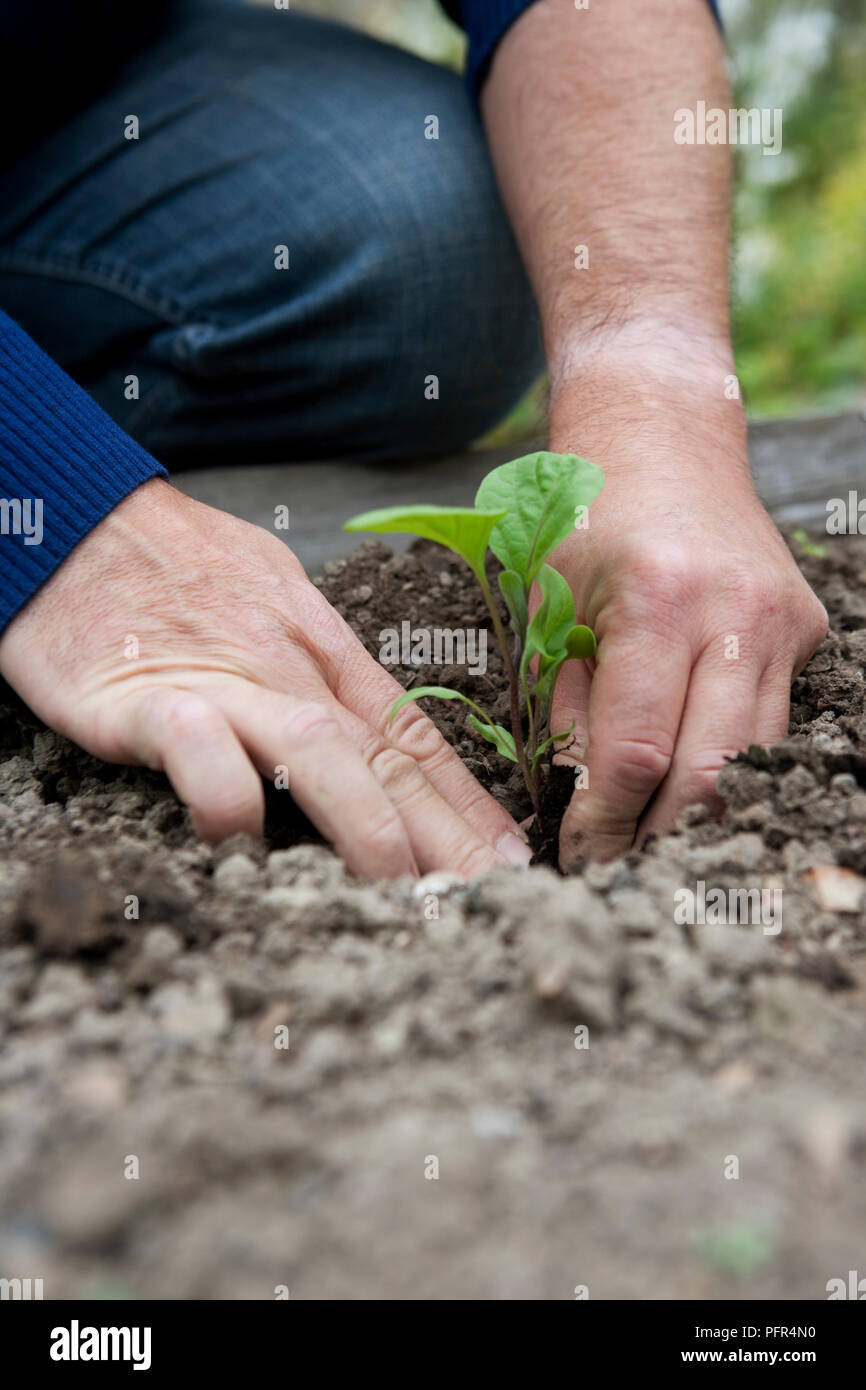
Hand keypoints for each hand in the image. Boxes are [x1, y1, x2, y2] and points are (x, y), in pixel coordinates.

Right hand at [0, 479, 531, 876]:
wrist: (79, 515)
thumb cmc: (178, 566)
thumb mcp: (273, 602)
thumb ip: (319, 672)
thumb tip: (370, 737)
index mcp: (323, 649)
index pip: (411, 734)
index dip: (467, 802)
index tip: (511, 857)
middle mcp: (288, 665)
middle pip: (384, 754)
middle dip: (448, 831)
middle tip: (493, 893)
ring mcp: (222, 678)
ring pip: (314, 749)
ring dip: (365, 821)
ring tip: (400, 888)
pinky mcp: (145, 693)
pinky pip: (198, 747)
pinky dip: (227, 795)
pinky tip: (242, 845)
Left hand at [547, 367, 828, 866]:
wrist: (666, 441)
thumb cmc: (590, 519)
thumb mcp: (550, 603)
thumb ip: (564, 705)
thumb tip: (575, 801)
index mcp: (659, 601)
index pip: (637, 750)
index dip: (604, 817)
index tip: (578, 851)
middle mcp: (735, 612)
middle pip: (712, 770)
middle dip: (661, 833)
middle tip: (620, 866)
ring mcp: (782, 621)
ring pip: (754, 756)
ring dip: (702, 809)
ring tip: (651, 837)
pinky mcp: (807, 629)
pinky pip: (772, 720)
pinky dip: (733, 760)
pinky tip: (692, 781)